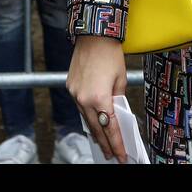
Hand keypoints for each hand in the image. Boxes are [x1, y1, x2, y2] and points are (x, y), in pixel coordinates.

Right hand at [66, 35, 128, 162]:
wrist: (93, 36)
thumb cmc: (110, 55)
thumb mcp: (121, 79)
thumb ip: (118, 98)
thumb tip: (116, 111)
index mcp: (99, 98)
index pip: (110, 128)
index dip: (116, 144)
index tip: (121, 156)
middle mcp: (84, 99)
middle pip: (96, 128)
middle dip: (105, 144)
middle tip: (112, 156)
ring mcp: (75, 94)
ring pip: (86, 119)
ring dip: (95, 131)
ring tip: (103, 144)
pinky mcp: (71, 87)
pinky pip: (80, 107)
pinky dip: (88, 116)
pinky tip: (94, 122)